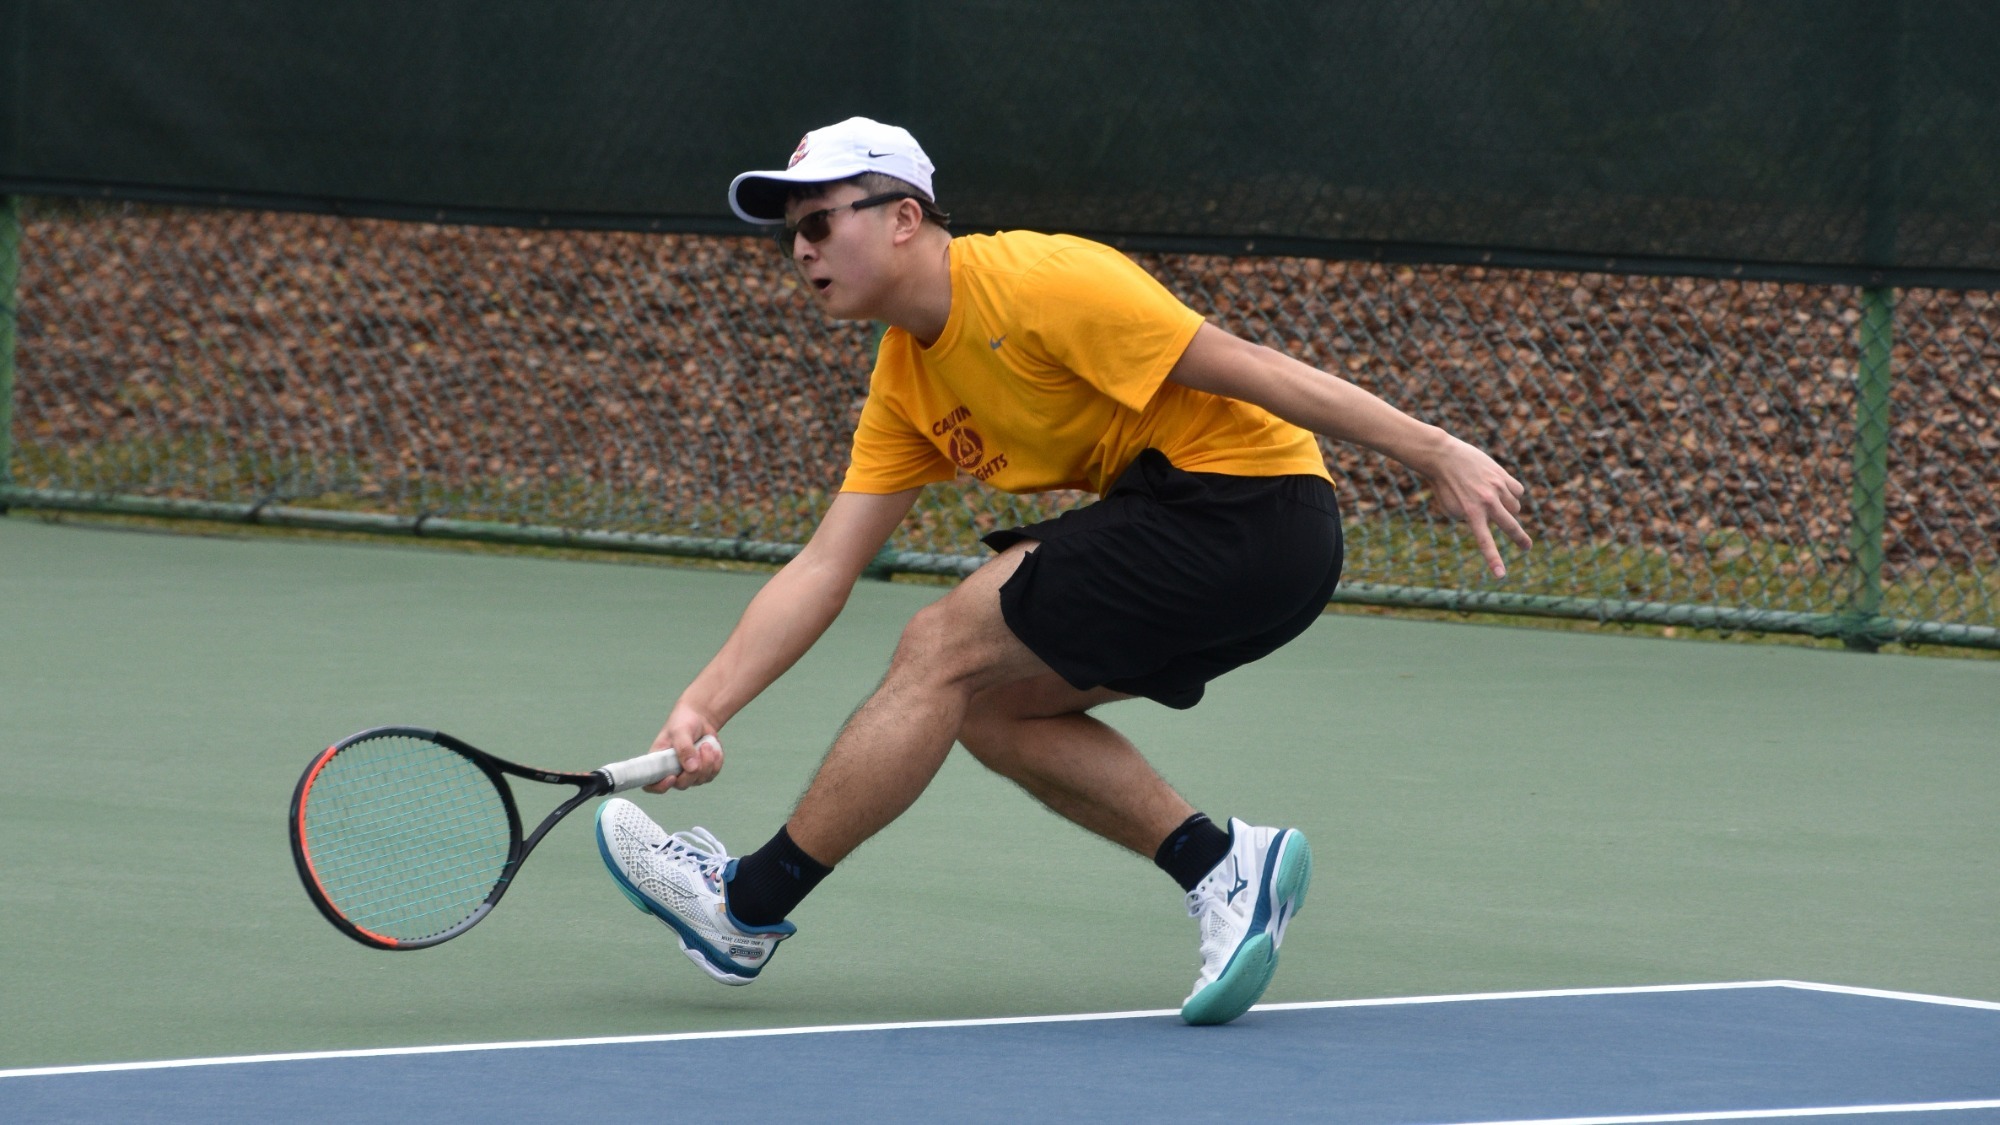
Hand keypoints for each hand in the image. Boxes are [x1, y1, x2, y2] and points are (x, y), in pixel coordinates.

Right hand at [644, 703, 724, 792]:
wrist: (699, 718)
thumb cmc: (683, 722)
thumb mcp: (680, 731)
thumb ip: (684, 748)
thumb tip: (692, 769)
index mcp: (658, 762)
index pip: (651, 785)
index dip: (660, 786)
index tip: (672, 777)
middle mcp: (671, 771)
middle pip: (682, 784)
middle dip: (695, 768)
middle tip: (703, 747)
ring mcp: (688, 774)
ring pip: (700, 780)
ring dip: (708, 761)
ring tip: (707, 743)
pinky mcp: (703, 772)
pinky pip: (712, 774)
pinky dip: (716, 760)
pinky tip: (713, 748)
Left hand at [1424, 435, 1531, 577]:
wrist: (1443, 457)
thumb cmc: (1444, 486)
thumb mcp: (1450, 509)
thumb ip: (1470, 519)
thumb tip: (1491, 520)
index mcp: (1471, 514)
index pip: (1485, 542)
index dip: (1494, 560)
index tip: (1501, 576)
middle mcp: (1487, 502)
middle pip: (1511, 526)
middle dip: (1520, 539)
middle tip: (1526, 547)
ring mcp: (1498, 487)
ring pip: (1515, 507)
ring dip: (1508, 509)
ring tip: (1493, 501)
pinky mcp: (1503, 475)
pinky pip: (1518, 491)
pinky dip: (1513, 494)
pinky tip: (1501, 490)